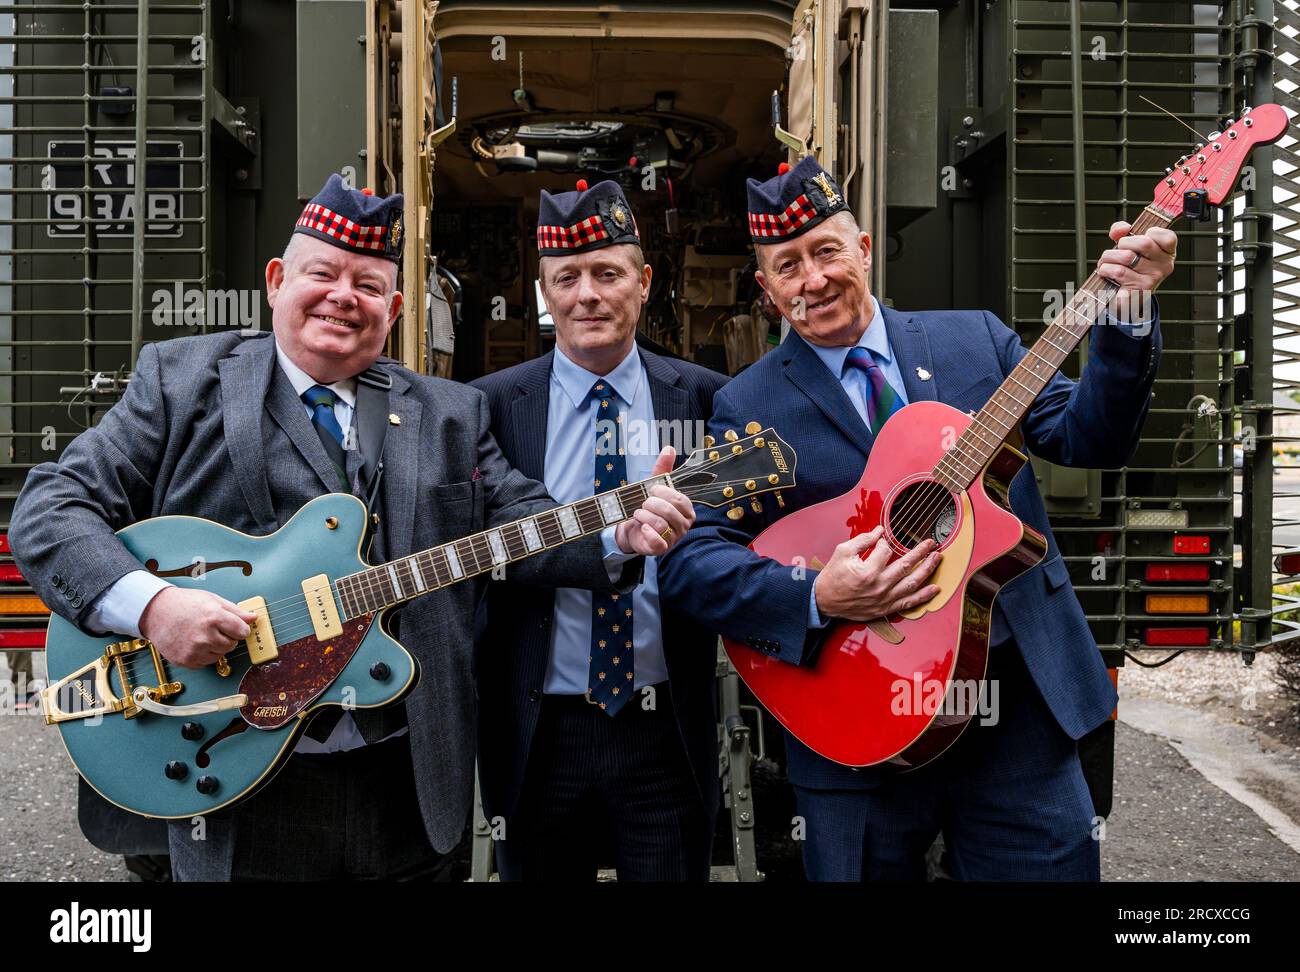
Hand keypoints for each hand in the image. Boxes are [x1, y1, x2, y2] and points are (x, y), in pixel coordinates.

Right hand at [139, 586, 257, 668]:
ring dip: (215, 647)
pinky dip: (203, 655)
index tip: (236, 626)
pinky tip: (194, 643)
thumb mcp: (213, 600)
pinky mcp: (186, 660)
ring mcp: (194, 650)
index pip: (242, 631)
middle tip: (213, 628)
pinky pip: (206, 663)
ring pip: (220, 655)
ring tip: (201, 634)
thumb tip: (253, 618)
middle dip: (227, 637)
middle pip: (232, 645)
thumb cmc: (185, 603)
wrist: (156, 612)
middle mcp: (205, 636)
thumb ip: (236, 611)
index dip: (241, 628)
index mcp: (214, 617)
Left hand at [614, 446, 695, 556]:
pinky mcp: (661, 549)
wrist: (633, 529)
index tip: (650, 490)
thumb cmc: (648, 508)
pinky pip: (658, 542)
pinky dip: (648, 532)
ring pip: (660, 524)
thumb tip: (669, 448)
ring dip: (644, 516)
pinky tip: (642, 527)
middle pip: (669, 511)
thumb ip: (662, 469)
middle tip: (642, 502)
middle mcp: (683, 525)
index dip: (662, 492)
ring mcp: (674, 538)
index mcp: (686, 509)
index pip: (678, 499)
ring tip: (637, 513)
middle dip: (651, 504)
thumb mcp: (653, 488)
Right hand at [812, 527, 941, 621]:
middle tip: (931, 544)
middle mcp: (879, 586)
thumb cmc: (833, 576)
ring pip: (912, 583)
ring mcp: (884, 598)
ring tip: (937, 559)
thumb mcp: (843, 552)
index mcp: (868, 571)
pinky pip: (909, 603)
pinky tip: (935, 589)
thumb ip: (863, 540)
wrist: (825, 601)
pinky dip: (924, 596)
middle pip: (907, 565)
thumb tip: (880, 531)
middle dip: (921, 552)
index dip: (885, 542)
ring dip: (927, 570)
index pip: (886, 550)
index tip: (883, 540)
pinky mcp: (886, 608)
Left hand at [1095, 220, 1177, 321]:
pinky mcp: (1136, 292)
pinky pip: (1117, 273)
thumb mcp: (1131, 246)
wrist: (1127, 298)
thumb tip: (1120, 230)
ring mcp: (1151, 280)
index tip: (1138, 239)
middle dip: (1122, 243)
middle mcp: (1163, 267)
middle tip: (1115, 252)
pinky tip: (1106, 276)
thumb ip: (1123, 231)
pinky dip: (1106, 271)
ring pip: (1125, 257)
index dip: (1150, 233)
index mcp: (1167, 254)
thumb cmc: (1130, 267)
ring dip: (1107, 258)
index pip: (1167, 237)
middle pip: (1143, 243)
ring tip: (1105, 264)